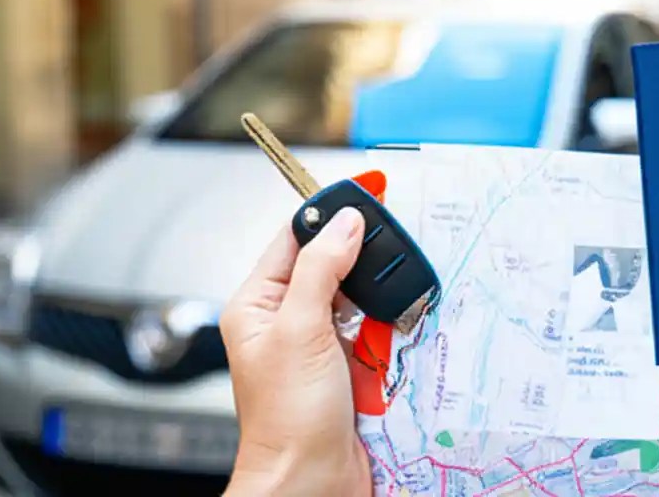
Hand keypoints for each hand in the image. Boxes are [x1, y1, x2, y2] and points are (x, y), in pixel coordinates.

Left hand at [221, 208, 373, 495]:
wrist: (312, 484)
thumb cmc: (288, 420)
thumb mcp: (302, 330)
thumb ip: (322, 269)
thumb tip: (345, 223)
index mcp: (258, 304)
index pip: (294, 238)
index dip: (329, 213)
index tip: (366, 191)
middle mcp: (287, 321)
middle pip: (332, 266)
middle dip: (364, 260)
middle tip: (393, 244)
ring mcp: (320, 346)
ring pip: (360, 299)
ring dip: (380, 299)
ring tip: (395, 298)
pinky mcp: (349, 368)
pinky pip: (376, 333)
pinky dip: (391, 329)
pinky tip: (399, 330)